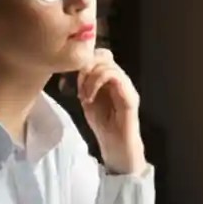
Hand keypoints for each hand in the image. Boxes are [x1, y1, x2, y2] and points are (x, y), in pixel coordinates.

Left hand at [76, 49, 145, 173]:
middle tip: (77, 86)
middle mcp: (121, 79)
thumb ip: (84, 84)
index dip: (85, 61)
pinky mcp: (130, 96)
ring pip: (108, 65)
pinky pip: (115, 77)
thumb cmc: (103, 126)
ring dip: (90, 78)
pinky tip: (90, 97)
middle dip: (86, 67)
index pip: (100, 55)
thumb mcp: (88, 100)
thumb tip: (76, 68)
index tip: (72, 80)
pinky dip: (97, 83)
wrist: (117, 148)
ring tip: (83, 95)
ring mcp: (127, 87)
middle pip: (104, 55)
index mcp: (111, 79)